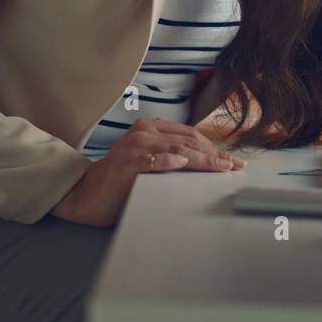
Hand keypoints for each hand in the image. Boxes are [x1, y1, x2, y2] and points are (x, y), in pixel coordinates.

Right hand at [50, 118, 245, 226]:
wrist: (87, 193)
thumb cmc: (121, 179)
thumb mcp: (148, 159)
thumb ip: (170, 155)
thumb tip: (206, 164)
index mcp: (150, 128)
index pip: (189, 134)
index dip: (213, 147)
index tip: (232, 161)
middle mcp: (144, 133)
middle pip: (188, 141)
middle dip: (215, 155)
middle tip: (234, 167)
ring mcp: (135, 147)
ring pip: (176, 150)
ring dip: (202, 160)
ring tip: (221, 168)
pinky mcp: (127, 164)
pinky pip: (152, 160)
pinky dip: (168, 161)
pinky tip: (183, 163)